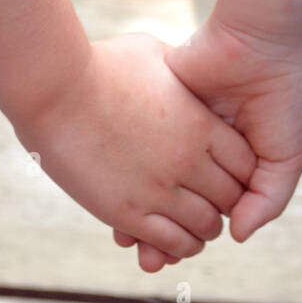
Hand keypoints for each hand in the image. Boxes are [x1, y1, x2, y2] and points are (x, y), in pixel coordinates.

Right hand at [11, 32, 256, 262]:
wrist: (54, 88)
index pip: (247, 165)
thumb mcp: (154, 56)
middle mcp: (188, 160)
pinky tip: (169, 240)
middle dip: (225, 203)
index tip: (226, 173)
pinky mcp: (127, 212)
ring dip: (203, 229)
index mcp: (200, 124)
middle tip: (210, 201)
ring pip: (205, 228)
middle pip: (231, 199)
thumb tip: (189, 70)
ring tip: (191, 223)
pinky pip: (171, 243)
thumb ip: (181, 73)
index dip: (242, 173)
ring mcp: (159, 189)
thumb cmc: (100, 64)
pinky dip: (177, 246)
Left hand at [113, 14, 301, 270]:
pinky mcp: (163, 97)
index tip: (168, 258)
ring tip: (122, 236)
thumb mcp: (288, 155)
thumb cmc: (287, 96)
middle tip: (144, 257)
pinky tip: (111, 191)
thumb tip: (235, 235)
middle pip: (173, 196)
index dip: (187, 234)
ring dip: (134, 202)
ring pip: (149, 172)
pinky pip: (136, 137)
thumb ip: (266, 199)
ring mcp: (180, 121)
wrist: (264, 39)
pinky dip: (125, 163)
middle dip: (157, 227)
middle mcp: (205, 143)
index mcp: (237, 159)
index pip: (205, 207)